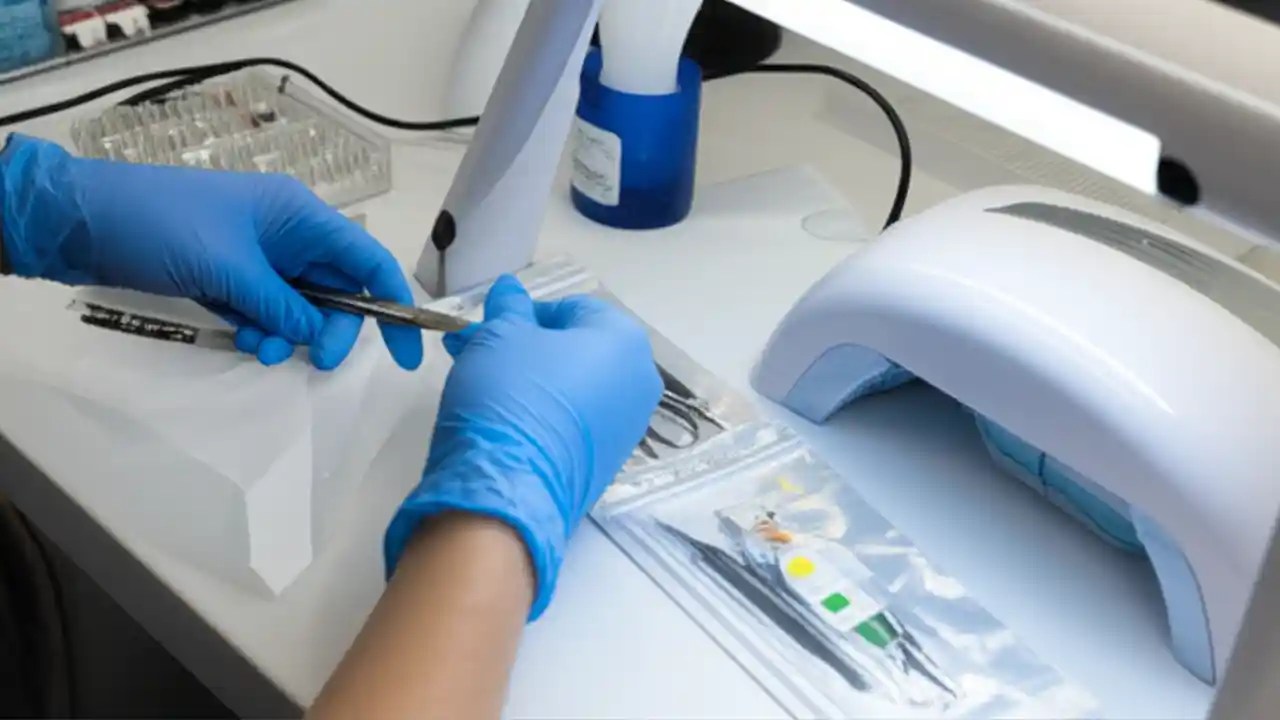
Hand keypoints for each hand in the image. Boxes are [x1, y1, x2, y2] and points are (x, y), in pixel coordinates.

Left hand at [0, 134, 420, 369]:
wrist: (85, 219)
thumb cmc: (164, 226)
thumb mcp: (229, 269)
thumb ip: (281, 307)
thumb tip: (316, 337)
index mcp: (300, 216)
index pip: (368, 261)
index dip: (396, 305)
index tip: (408, 353)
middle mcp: (290, 234)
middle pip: (339, 291)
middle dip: (331, 328)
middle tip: (314, 361)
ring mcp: (261, 255)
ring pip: (302, 307)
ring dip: (290, 334)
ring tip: (258, 348)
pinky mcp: (234, 275)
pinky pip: (269, 310)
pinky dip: (263, 329)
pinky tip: (241, 337)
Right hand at [384, 275, 662, 618]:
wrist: (510, 489)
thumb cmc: (510, 394)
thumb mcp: (500, 335)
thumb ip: (509, 306)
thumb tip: (511, 288)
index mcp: (624, 339)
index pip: (571, 308)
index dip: (524, 315)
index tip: (487, 329)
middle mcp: (639, 379)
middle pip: (576, 348)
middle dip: (526, 347)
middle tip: (479, 353)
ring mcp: (629, 425)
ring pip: (576, 386)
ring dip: (534, 380)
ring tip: (487, 387)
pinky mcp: (610, 462)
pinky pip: (577, 423)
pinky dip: (548, 415)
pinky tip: (511, 423)